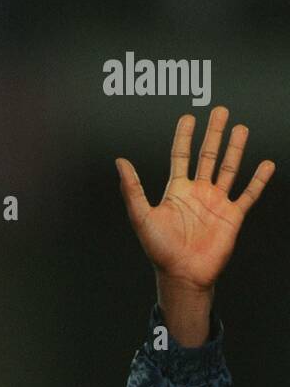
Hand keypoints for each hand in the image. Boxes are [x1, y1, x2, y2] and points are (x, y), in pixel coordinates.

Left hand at [116, 107, 273, 289]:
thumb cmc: (161, 251)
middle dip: (214, 133)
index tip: (188, 117)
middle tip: (220, 111)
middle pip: (208, 156)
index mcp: (177, 191)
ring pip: (229, 169)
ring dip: (236, 149)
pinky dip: (258, 180)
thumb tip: (120, 162)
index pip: (181, 156)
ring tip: (241, 128)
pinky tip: (266, 164)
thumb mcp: (142, 217)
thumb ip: (133, 189)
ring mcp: (216, 203)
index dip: (184, 137)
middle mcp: (198, 193)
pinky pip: (248, 194)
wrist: (183, 275)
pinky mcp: (232, 216)